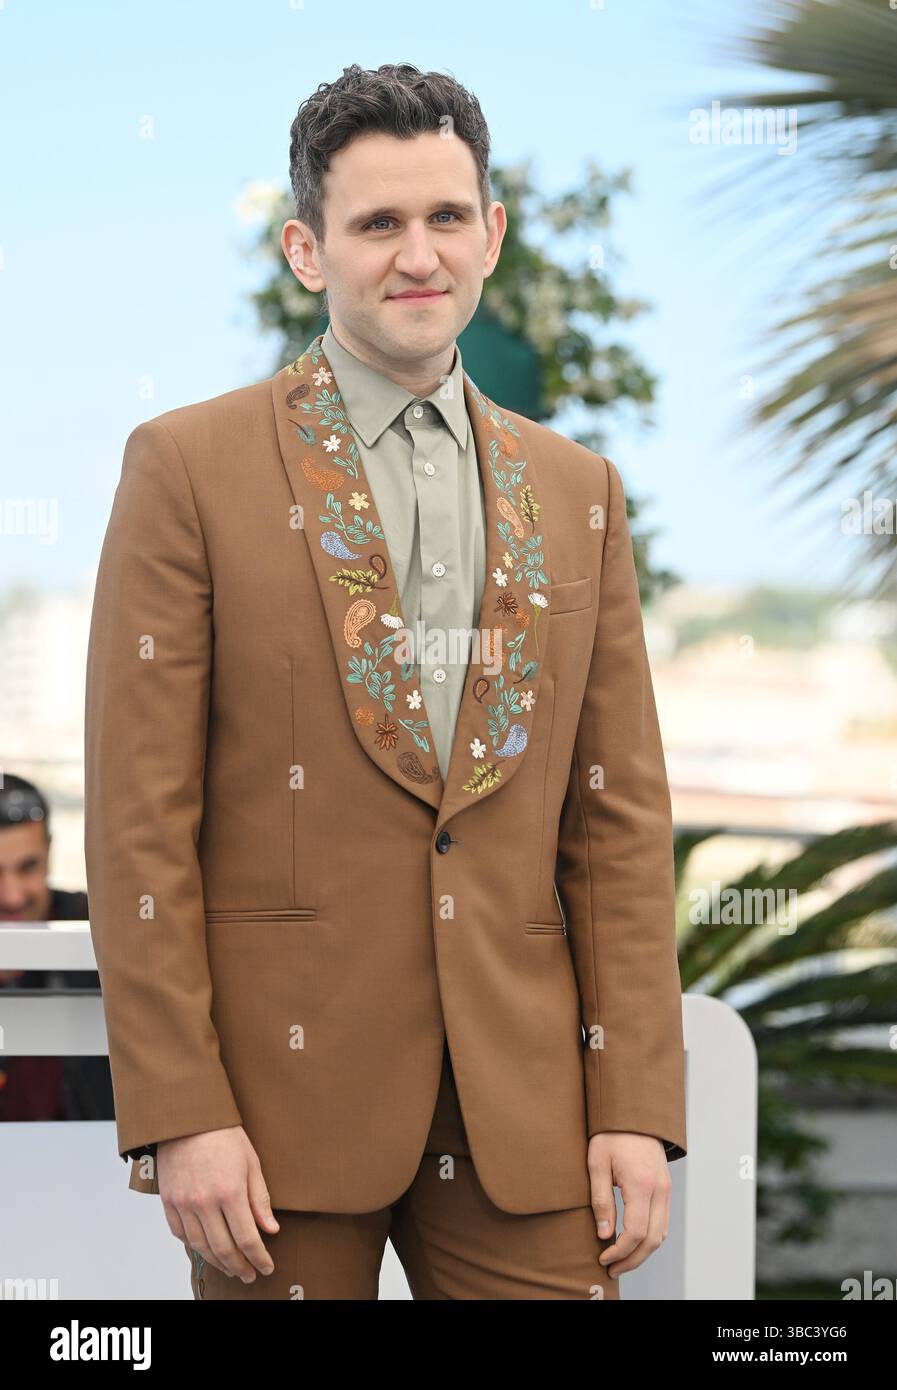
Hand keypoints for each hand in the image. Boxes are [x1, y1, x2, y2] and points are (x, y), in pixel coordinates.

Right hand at [158, 1125, 279, 1282]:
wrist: (188, 1118)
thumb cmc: (224, 1136)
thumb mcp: (251, 1163)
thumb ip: (260, 1199)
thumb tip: (271, 1229)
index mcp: (230, 1192)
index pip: (247, 1239)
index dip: (258, 1258)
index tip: (266, 1268)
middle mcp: (204, 1203)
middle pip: (224, 1249)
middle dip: (240, 1266)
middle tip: (249, 1275)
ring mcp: (183, 1204)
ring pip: (201, 1247)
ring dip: (218, 1262)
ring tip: (230, 1268)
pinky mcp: (168, 1201)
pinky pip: (180, 1234)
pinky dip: (194, 1246)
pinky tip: (206, 1249)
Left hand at [587, 1132, 670, 1279]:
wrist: (633, 1113)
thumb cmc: (611, 1135)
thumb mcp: (597, 1163)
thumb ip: (601, 1200)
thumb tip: (604, 1235)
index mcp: (641, 1184)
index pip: (636, 1232)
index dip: (619, 1251)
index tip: (603, 1257)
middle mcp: (659, 1190)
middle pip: (652, 1240)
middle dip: (632, 1260)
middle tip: (611, 1268)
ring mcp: (666, 1189)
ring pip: (661, 1234)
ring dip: (642, 1252)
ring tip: (620, 1260)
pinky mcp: (666, 1188)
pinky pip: (662, 1222)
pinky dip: (650, 1238)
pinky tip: (632, 1242)